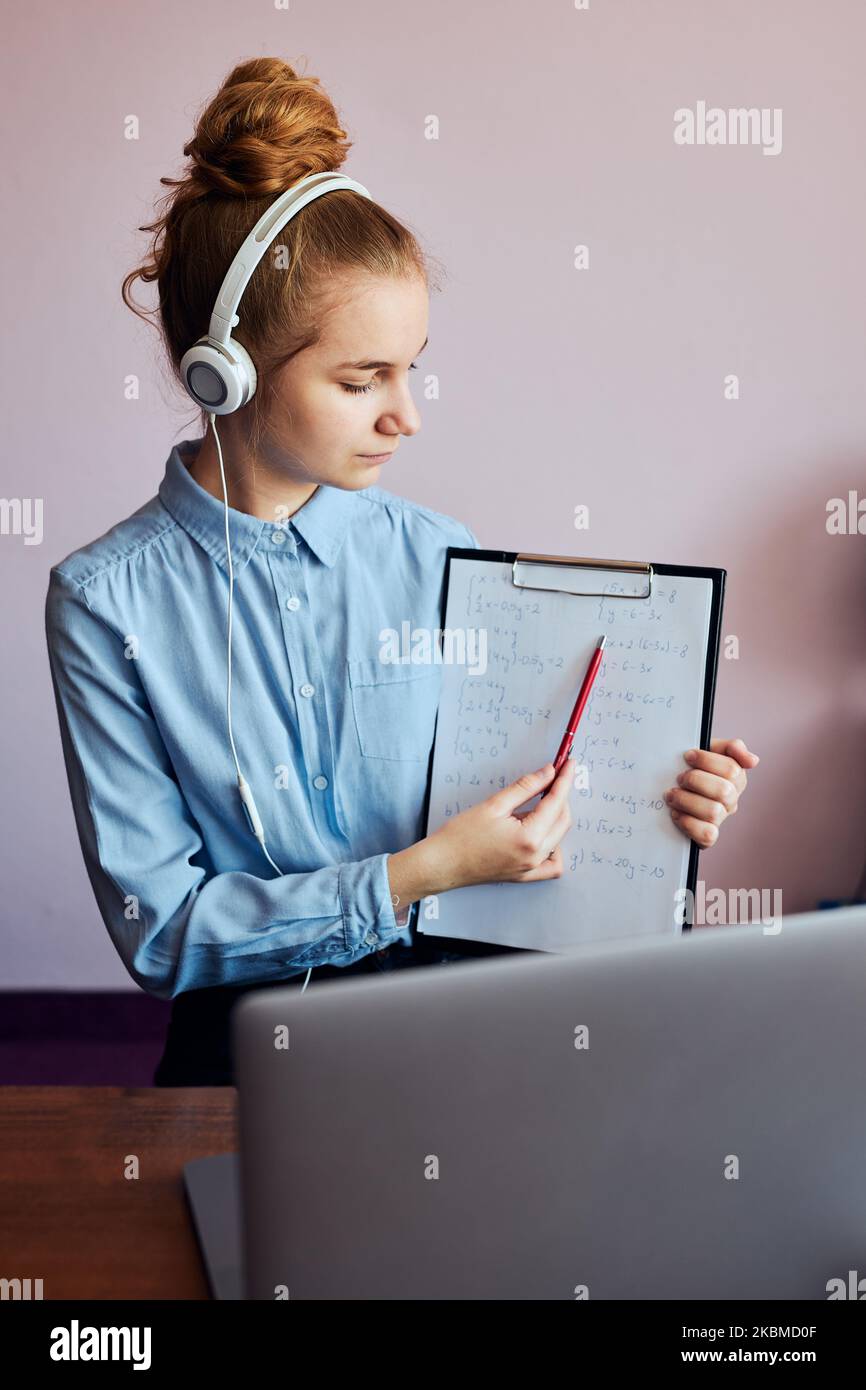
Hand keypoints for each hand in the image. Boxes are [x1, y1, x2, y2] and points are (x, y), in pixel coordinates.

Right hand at [424, 760, 573, 890]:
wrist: (442, 864)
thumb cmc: (460, 836)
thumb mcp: (494, 804)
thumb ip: (526, 787)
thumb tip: (548, 772)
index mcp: (529, 837)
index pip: (556, 802)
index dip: (564, 780)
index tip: (568, 764)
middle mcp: (535, 856)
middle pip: (562, 820)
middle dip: (561, 796)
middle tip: (553, 777)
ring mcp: (531, 869)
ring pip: (559, 838)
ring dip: (556, 817)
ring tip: (540, 802)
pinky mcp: (525, 876)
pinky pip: (552, 865)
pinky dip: (554, 847)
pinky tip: (543, 834)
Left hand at [663, 737, 759, 847]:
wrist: (669, 784)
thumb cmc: (691, 766)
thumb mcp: (709, 749)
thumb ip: (731, 748)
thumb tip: (753, 761)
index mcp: (736, 778)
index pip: (731, 769)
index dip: (707, 761)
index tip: (687, 756)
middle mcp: (731, 800)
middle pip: (723, 791)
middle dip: (696, 781)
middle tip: (679, 778)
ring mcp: (720, 819)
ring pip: (713, 812)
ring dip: (687, 801)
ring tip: (672, 795)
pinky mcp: (707, 837)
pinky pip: (706, 834)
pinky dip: (688, 823)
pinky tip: (675, 813)